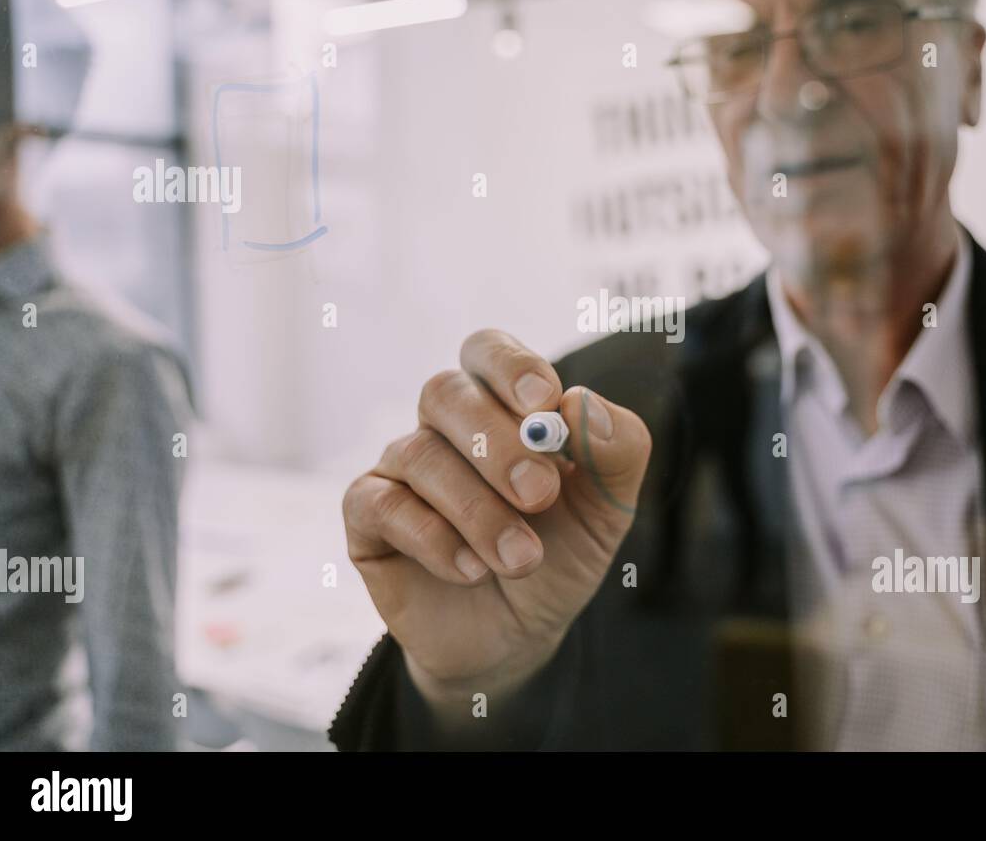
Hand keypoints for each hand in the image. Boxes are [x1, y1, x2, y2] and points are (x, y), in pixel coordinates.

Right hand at [342, 329, 651, 720]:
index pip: (487, 350)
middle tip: (541, 495)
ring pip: (420, 455)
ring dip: (478, 510)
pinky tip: (472, 570)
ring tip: (522, 559)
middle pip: (444, 393)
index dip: (509, 365)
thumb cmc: (561, 552)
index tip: (544, 401)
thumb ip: (617, 449)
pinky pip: (382, 506)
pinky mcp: (368, 519)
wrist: (519, 635)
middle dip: (497, 443)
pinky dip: (433, 538)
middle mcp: (444, 426)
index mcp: (501, 405)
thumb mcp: (609, 507)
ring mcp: (401, 469)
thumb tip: (582, 405)